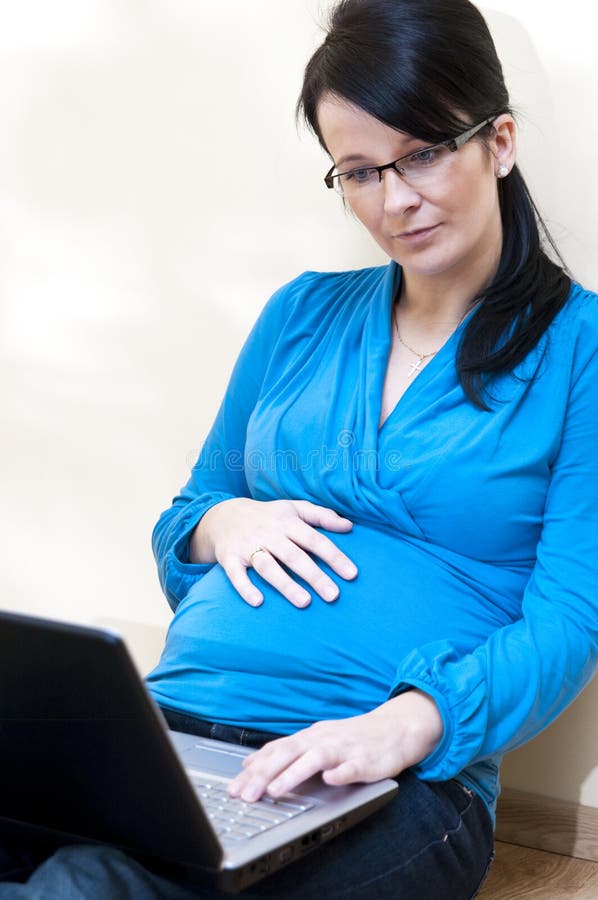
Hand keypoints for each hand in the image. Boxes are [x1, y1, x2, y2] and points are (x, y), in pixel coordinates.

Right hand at [189, 498, 356, 607]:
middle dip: (314, 576)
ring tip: (305, 602)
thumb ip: (322, 516)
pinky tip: (258, 602)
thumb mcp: (294, 508)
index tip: (351, 574)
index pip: (314, 539)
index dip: (333, 556)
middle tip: (333, 596)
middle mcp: (269, 533)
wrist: (223, 516)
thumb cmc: (268, 516)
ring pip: (268, 566)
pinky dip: (245, 588)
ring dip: (285, 584)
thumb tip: (349, 526)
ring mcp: (248, 546)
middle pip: (294, 556)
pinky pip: (236, 575)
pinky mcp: (229, 558)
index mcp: (287, 521)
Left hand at [228, 690, 443, 801]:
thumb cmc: (352, 738)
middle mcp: (322, 740)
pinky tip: (330, 780)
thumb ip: (286, 752)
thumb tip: (250, 763)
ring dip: (294, 774)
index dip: (253, 770)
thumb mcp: (316, 742)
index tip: (233, 788)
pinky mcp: (366, 760)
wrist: (394, 728)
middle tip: (245, 795)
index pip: (275, 751)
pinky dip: (340, 773)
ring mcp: (344, 749)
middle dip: (264, 775)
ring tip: (276, 790)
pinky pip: (352, 767)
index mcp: (309, 737)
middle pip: (288, 754)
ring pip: (315, 759)